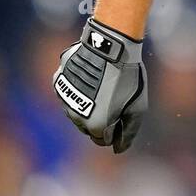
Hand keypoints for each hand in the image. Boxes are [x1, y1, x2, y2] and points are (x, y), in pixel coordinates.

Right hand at [51, 17, 147, 153]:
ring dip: (88, 103)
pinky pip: (69, 92)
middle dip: (100, 118)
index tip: (121, 114)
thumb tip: (118, 149)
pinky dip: (78, 88)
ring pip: (76, 110)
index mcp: (95, 125)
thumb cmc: (127, 77)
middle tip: (114, 98)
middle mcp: (74, 116)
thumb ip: (128, 132)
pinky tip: (91, 75)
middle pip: (87, 127)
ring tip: (104, 84)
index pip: (102, 140)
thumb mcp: (137, 107)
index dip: (114, 130)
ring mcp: (64, 99)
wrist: (109, 46)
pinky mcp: (58, 82)